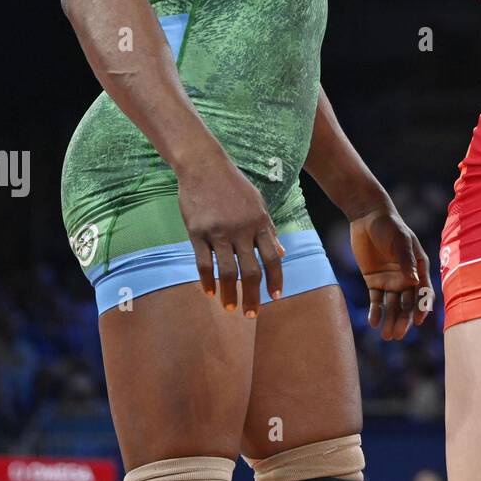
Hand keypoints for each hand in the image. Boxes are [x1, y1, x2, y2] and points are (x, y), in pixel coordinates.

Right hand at [176, 150, 284, 316]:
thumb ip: (269, 230)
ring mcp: (218, 231)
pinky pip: (203, 263)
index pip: (273, 257)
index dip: (275, 279)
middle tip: (251, 314)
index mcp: (260, 221)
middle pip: (251, 270)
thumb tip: (282, 254)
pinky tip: (210, 293)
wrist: (204, 165)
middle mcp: (242, 229)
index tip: (275, 297)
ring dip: (229, 294)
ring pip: (227, 271)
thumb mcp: (258, 204)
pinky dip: (207, 281)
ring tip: (230, 308)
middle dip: (253, 296)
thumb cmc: (233, 185)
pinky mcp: (197, 232)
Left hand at [350, 209, 433, 340]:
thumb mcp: (400, 241)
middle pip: (407, 303)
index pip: (423, 291)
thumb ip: (406, 261)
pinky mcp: (374, 280)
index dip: (421, 307)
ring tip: (386, 336)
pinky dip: (375, 312)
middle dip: (403, 320)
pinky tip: (373, 322)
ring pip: (392, 305)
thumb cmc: (389, 226)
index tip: (417, 320)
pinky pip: (376, 300)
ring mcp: (390, 280)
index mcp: (418, 267)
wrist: (368, 217)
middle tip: (398, 334)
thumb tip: (414, 283)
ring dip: (390, 320)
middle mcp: (406, 277)